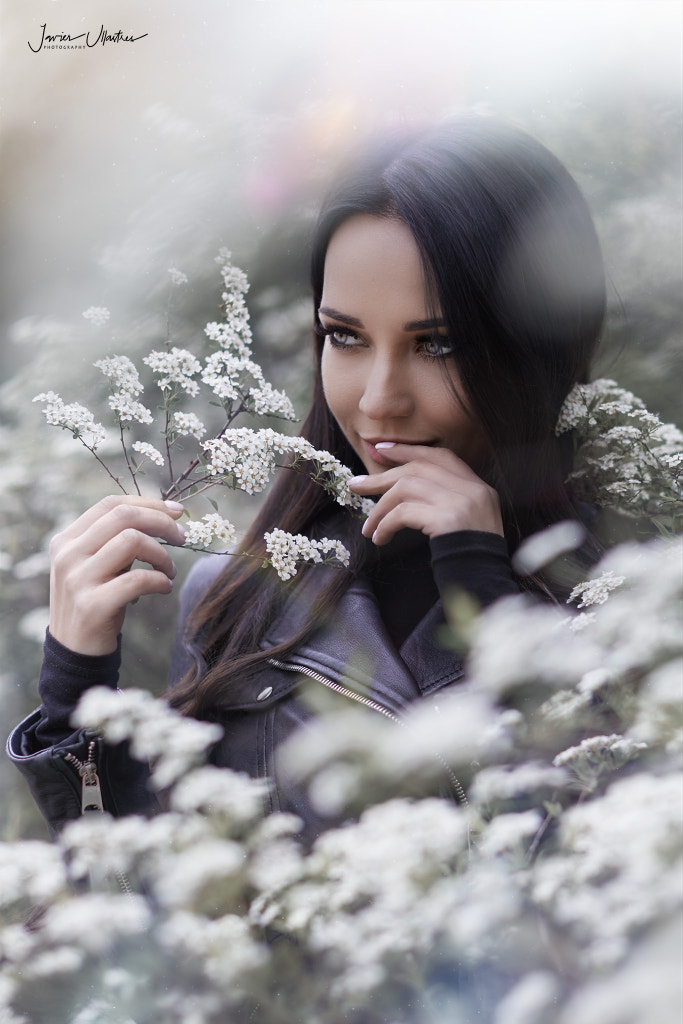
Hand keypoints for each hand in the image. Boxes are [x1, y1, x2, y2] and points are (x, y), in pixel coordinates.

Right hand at [48, 495, 186, 655]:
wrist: (75, 650)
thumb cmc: (95, 600)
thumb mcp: (95, 565)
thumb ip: (116, 541)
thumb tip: (163, 514)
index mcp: (67, 540)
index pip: (110, 504)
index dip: (148, 503)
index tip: (177, 511)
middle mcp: (68, 555)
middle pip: (123, 517)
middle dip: (162, 522)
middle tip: (182, 537)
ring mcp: (77, 579)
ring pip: (132, 541)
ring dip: (162, 555)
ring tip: (169, 571)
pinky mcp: (93, 605)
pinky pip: (138, 580)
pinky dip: (160, 581)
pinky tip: (165, 588)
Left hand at [348, 444, 502, 545]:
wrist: (485, 583)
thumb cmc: (470, 560)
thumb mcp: (465, 524)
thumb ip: (445, 503)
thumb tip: (400, 489)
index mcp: (479, 488)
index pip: (441, 456)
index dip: (409, 451)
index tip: (381, 451)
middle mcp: (473, 490)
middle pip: (418, 469)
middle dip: (381, 477)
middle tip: (355, 485)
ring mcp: (462, 503)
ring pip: (406, 488)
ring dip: (380, 509)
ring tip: (369, 529)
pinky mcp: (448, 520)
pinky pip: (404, 513)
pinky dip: (386, 524)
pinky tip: (380, 538)